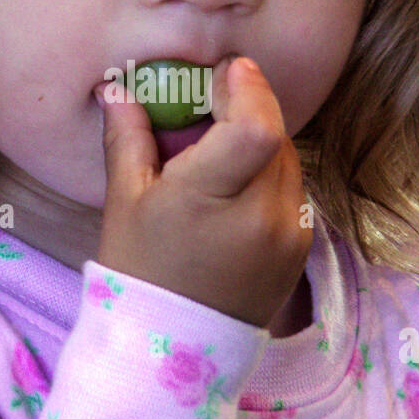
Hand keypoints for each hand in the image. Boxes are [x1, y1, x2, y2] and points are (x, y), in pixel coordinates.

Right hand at [94, 56, 312, 327]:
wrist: (170, 347)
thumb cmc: (139, 272)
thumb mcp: (125, 202)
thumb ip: (128, 137)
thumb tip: (118, 88)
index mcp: (212, 201)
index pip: (257, 126)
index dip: (247, 88)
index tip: (225, 71)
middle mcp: (263, 217)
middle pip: (275, 133)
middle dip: (249, 106)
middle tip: (214, 99)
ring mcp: (289, 234)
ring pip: (288, 157)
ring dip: (262, 136)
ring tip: (221, 144)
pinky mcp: (300, 247)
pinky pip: (293, 187)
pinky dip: (269, 170)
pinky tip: (236, 181)